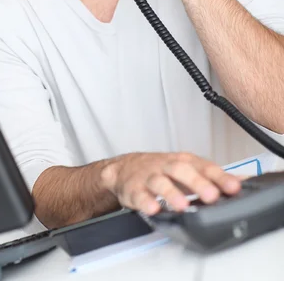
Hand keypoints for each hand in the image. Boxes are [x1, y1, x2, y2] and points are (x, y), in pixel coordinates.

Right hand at [100, 152, 240, 214]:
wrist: (126, 168)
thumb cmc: (163, 170)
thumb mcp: (190, 169)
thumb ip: (215, 176)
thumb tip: (244, 180)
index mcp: (184, 161)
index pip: (204, 166)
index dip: (220, 177)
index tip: (234, 188)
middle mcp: (168, 166)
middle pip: (182, 171)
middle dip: (198, 183)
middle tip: (211, 196)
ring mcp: (150, 177)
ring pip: (160, 182)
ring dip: (171, 193)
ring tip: (182, 206)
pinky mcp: (134, 189)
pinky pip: (139, 195)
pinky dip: (146, 202)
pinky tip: (153, 208)